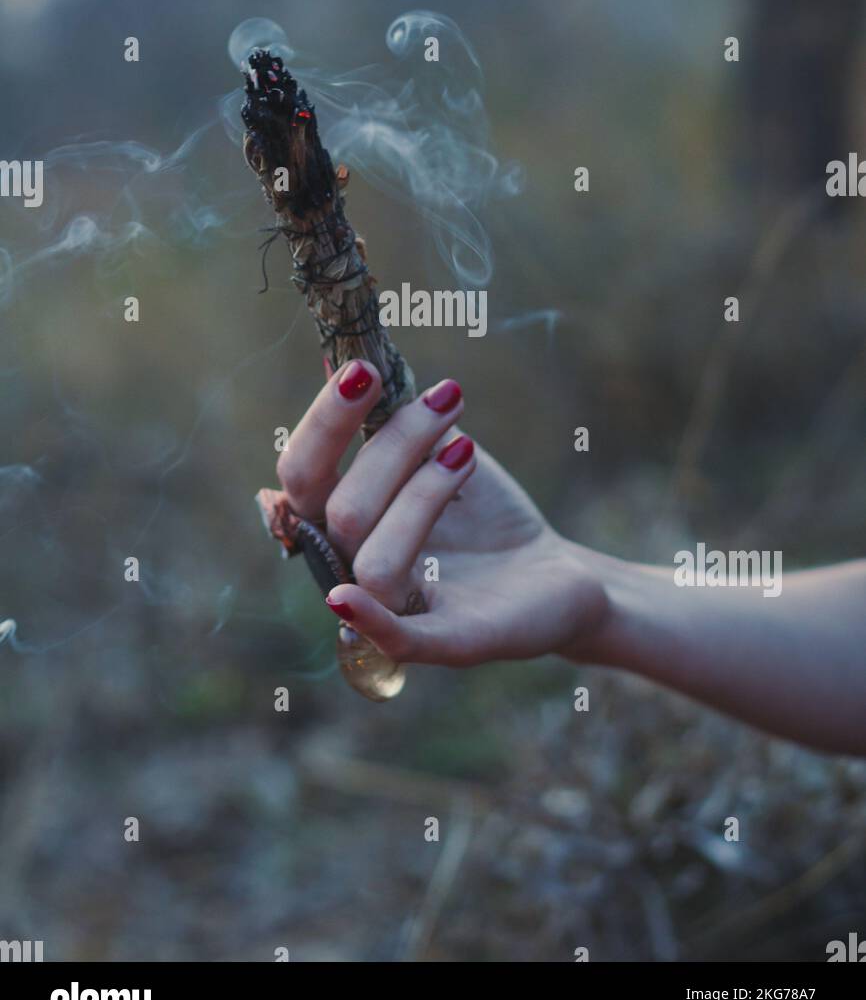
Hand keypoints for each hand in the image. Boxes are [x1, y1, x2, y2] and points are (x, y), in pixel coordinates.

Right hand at [276, 360, 608, 666]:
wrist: (555, 574)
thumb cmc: (484, 516)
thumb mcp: (437, 455)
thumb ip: (388, 421)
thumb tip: (340, 358)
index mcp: (342, 522)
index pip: (303, 474)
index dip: (325, 423)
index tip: (364, 371)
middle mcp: (354, 567)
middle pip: (340, 507)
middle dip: (393, 445)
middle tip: (448, 398)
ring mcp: (398, 609)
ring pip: (373, 556)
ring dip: (421, 493)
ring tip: (468, 450)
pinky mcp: (448, 642)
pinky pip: (393, 640)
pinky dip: (364, 619)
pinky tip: (342, 597)